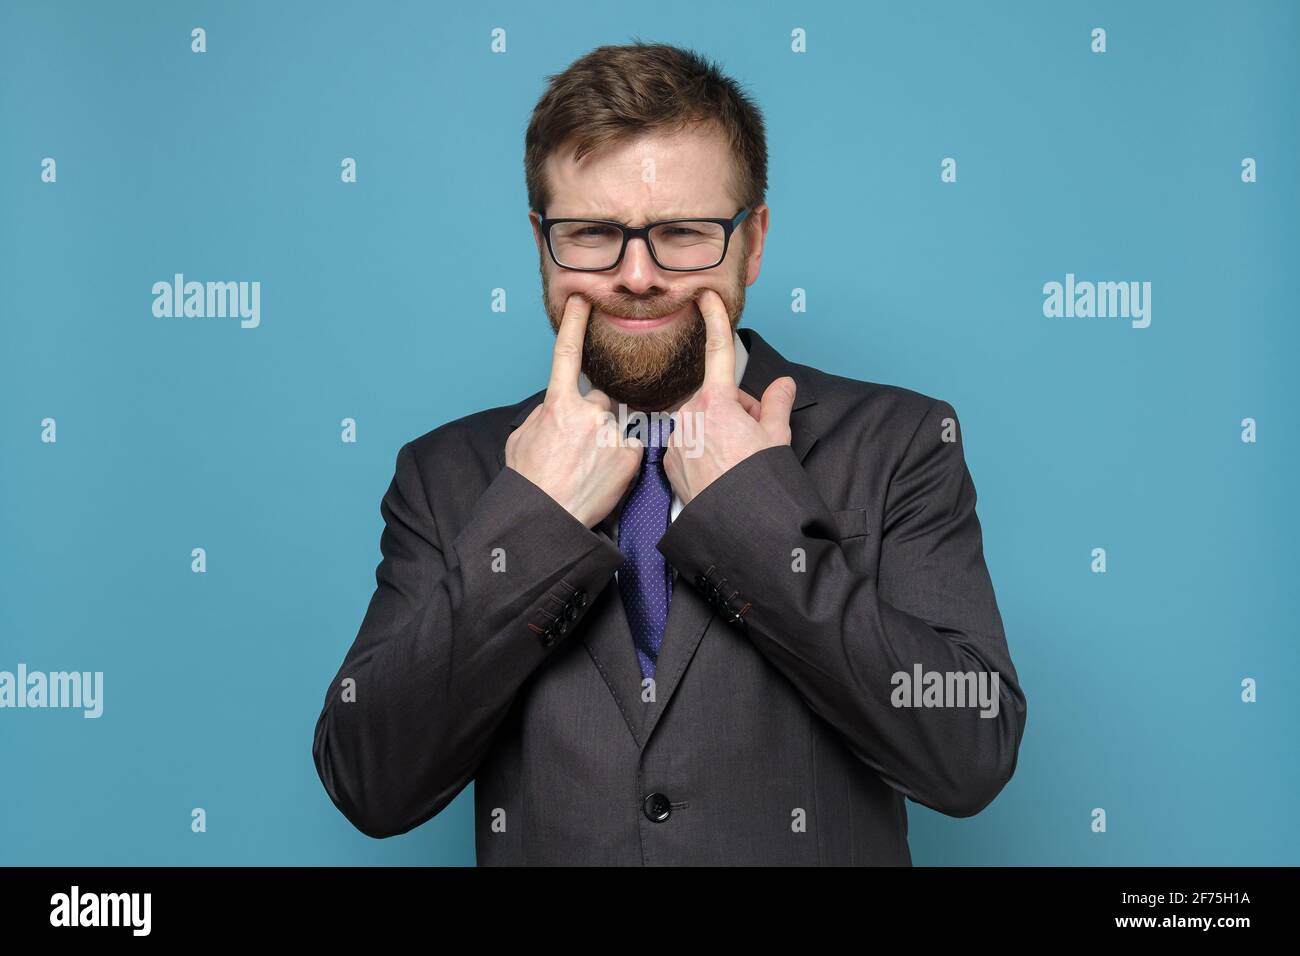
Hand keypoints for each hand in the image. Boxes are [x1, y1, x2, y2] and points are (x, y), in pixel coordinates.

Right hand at [504, 294, 644, 527]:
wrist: (548, 519)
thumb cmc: (530, 483)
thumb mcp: (522, 440)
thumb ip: (543, 414)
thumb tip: (556, 407)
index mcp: (557, 405)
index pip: (567, 354)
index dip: (575, 324)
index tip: (582, 301)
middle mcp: (587, 412)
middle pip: (602, 400)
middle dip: (595, 419)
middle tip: (581, 450)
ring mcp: (611, 432)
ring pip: (616, 425)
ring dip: (608, 442)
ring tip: (590, 471)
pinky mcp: (630, 454)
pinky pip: (629, 447)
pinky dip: (620, 461)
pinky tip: (604, 478)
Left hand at [662, 290, 795, 506]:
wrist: (736, 527)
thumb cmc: (758, 483)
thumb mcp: (777, 439)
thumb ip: (777, 405)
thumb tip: (783, 384)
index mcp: (718, 403)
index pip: (719, 351)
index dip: (715, 319)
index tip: (705, 296)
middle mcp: (691, 415)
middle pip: (717, 397)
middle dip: (736, 410)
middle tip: (754, 439)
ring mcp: (677, 438)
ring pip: (702, 420)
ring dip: (719, 430)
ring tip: (736, 460)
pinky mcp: (668, 460)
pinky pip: (689, 442)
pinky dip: (703, 450)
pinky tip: (717, 472)